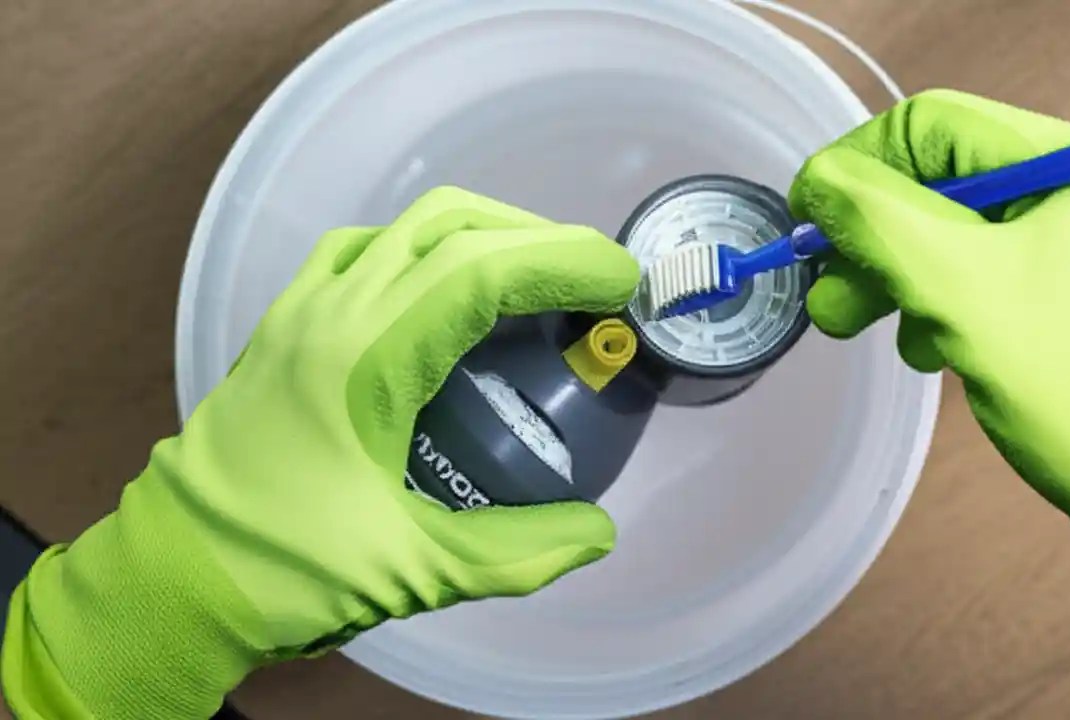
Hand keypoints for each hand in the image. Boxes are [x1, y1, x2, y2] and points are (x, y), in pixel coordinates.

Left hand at [2, 187, 639, 719]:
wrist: (172, 576)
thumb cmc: (282, 570)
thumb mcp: (414, 570)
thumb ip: (519, 552)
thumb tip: (597, 532)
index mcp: (362, 359)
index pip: (479, 272)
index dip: (562, 264)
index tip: (621, 282)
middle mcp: (330, 313)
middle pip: (449, 228)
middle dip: (536, 241)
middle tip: (594, 285)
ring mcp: (301, 312)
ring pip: (405, 230)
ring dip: (482, 237)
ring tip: (534, 283)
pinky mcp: (286, 327)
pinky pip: (362, 254)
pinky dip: (422, 253)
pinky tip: (446, 296)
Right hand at [790, 89, 1069, 698]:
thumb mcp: (970, 298)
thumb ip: (885, 228)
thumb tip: (822, 183)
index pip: (937, 127)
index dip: (860, 167)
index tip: (811, 222)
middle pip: (948, 186)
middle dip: (877, 240)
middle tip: (831, 298)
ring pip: (966, 241)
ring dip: (908, 281)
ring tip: (877, 332)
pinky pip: (997, 284)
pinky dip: (952, 311)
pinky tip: (941, 353)